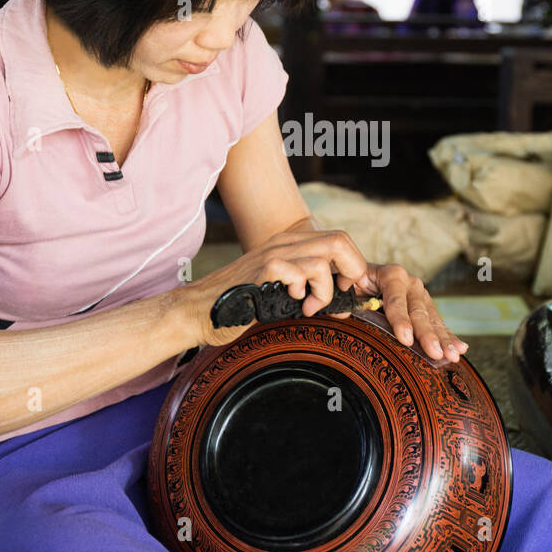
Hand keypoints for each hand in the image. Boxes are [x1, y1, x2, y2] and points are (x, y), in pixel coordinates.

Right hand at [178, 228, 368, 348]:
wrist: (198, 311)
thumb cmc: (239, 305)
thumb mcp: (280, 291)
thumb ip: (307, 289)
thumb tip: (342, 303)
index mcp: (289, 245)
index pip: (339, 240)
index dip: (353, 265)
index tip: (348, 292)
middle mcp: (283, 243)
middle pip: (340, 241)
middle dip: (352, 272)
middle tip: (340, 297)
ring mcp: (273, 255)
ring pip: (324, 258)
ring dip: (326, 289)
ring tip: (311, 307)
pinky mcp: (264, 271)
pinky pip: (301, 272)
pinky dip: (307, 294)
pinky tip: (294, 305)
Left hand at [354, 263, 467, 363]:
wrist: (360, 275)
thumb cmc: (351, 284)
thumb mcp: (346, 287)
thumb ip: (344, 299)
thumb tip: (341, 314)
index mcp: (389, 274)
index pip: (395, 298)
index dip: (400, 319)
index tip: (405, 339)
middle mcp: (409, 282)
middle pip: (418, 310)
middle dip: (427, 334)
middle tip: (436, 353)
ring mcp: (420, 294)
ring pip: (432, 318)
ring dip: (444, 338)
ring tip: (453, 355)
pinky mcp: (425, 306)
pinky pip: (438, 322)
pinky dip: (449, 336)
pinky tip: (461, 348)